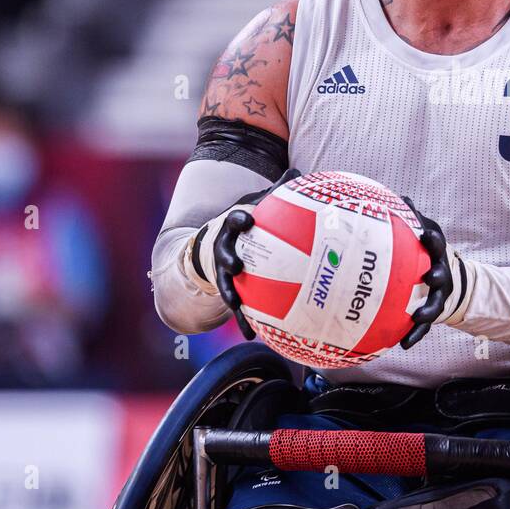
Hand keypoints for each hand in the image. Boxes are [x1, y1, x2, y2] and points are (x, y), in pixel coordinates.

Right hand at [184, 167, 300, 339]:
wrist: (211, 244)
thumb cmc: (245, 222)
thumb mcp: (257, 202)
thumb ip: (277, 191)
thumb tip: (298, 171)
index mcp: (231, 226)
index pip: (233, 219)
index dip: (239, 218)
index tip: (247, 217)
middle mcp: (223, 249)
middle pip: (223, 254)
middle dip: (228, 260)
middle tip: (236, 265)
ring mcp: (221, 272)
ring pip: (224, 285)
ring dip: (230, 297)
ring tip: (237, 308)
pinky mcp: (225, 290)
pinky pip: (236, 308)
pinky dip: (243, 322)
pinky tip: (253, 336)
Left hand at [399, 195, 466, 349]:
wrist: (449, 280)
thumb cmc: (428, 252)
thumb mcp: (424, 233)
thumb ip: (412, 220)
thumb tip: (400, 198)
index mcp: (437, 254)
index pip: (438, 244)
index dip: (434, 239)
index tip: (426, 235)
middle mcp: (441, 275)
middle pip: (442, 276)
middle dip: (438, 276)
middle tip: (430, 276)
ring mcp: (439, 297)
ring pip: (435, 305)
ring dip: (428, 311)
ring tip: (418, 317)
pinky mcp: (433, 314)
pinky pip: (423, 328)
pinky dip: (414, 336)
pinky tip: (402, 345)